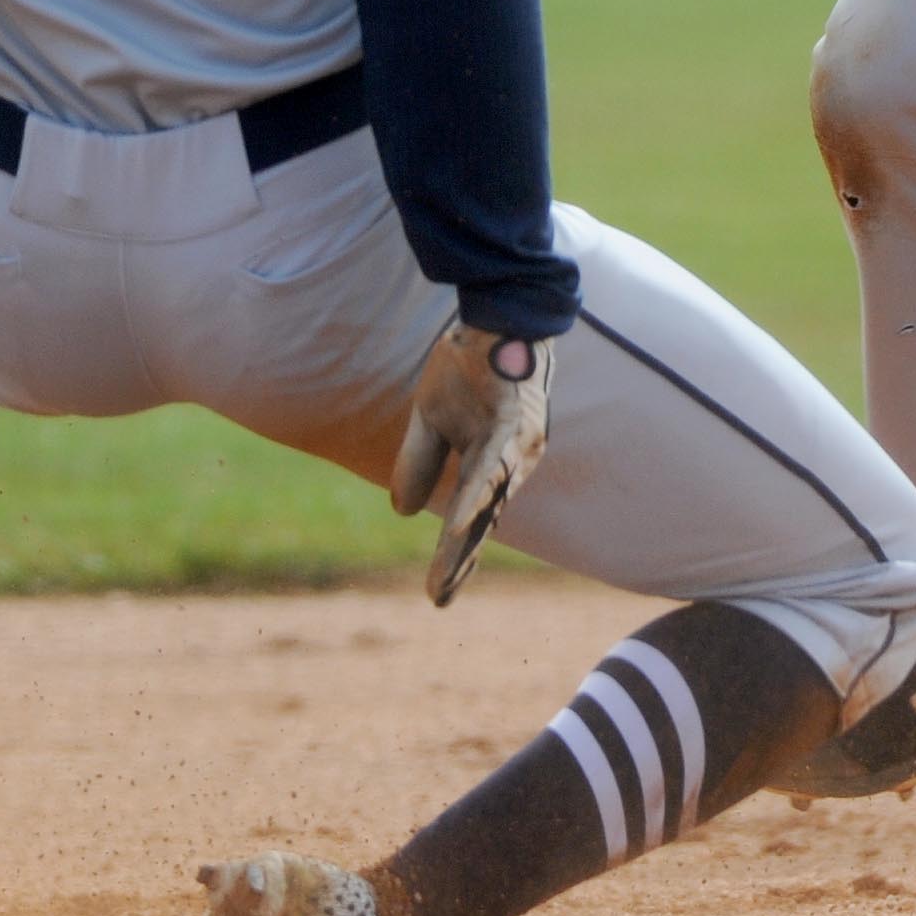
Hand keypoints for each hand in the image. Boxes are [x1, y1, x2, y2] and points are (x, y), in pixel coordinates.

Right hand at [389, 321, 551, 606]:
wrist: (493, 317)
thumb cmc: (469, 369)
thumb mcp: (430, 420)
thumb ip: (420, 462)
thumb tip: (401, 511)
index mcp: (489, 466)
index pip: (468, 521)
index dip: (454, 557)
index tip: (435, 595)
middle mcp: (509, 463)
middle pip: (481, 519)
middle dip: (460, 560)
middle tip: (438, 598)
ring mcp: (515, 442)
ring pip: (489, 496)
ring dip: (468, 532)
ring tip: (449, 569)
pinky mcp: (513, 418)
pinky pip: (495, 459)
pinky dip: (479, 488)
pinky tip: (465, 515)